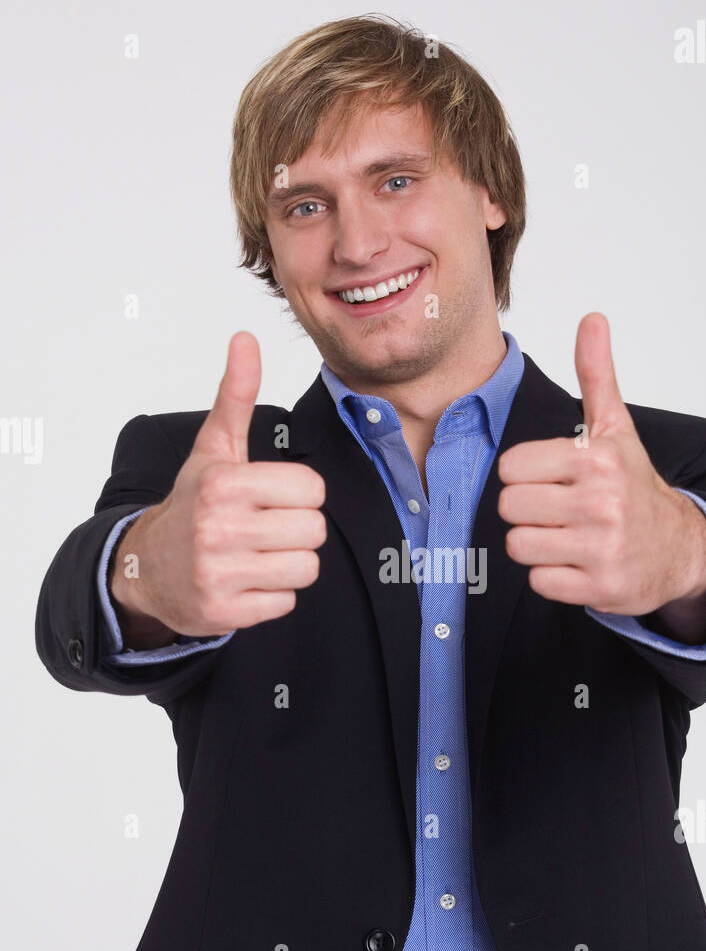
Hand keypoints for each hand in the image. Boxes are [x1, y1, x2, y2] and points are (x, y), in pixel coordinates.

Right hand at [110, 332, 326, 638]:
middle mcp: (217, 528)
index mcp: (223, 484)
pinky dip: (272, 596)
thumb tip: (245, 338)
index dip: (300, 495)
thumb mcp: (214, 449)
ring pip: (305, 569)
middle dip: (297, 531)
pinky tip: (246, 581)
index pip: (312, 490)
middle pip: (313, 531)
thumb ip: (236, 396)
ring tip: (258, 555)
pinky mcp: (222, 612)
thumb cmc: (193, 504)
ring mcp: (218, 573)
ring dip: (288, 565)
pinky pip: (285, 603)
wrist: (147, 568)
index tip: (272, 498)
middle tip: (265, 529)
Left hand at [497, 313, 705, 625]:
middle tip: (558, 511)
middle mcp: (602, 502)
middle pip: (510, 506)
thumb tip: (592, 319)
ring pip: (519, 545)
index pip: (511, 467)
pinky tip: (576, 563)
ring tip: (565, 536)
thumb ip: (597, 375)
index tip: (553, 479)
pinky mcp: (601, 588)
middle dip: (527, 510)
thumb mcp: (616, 429)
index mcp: (596, 458)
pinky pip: (539, 582)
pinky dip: (551, 577)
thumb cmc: (635, 487)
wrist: (681, 548)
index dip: (525, 475)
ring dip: (536, 544)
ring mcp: (603, 547)